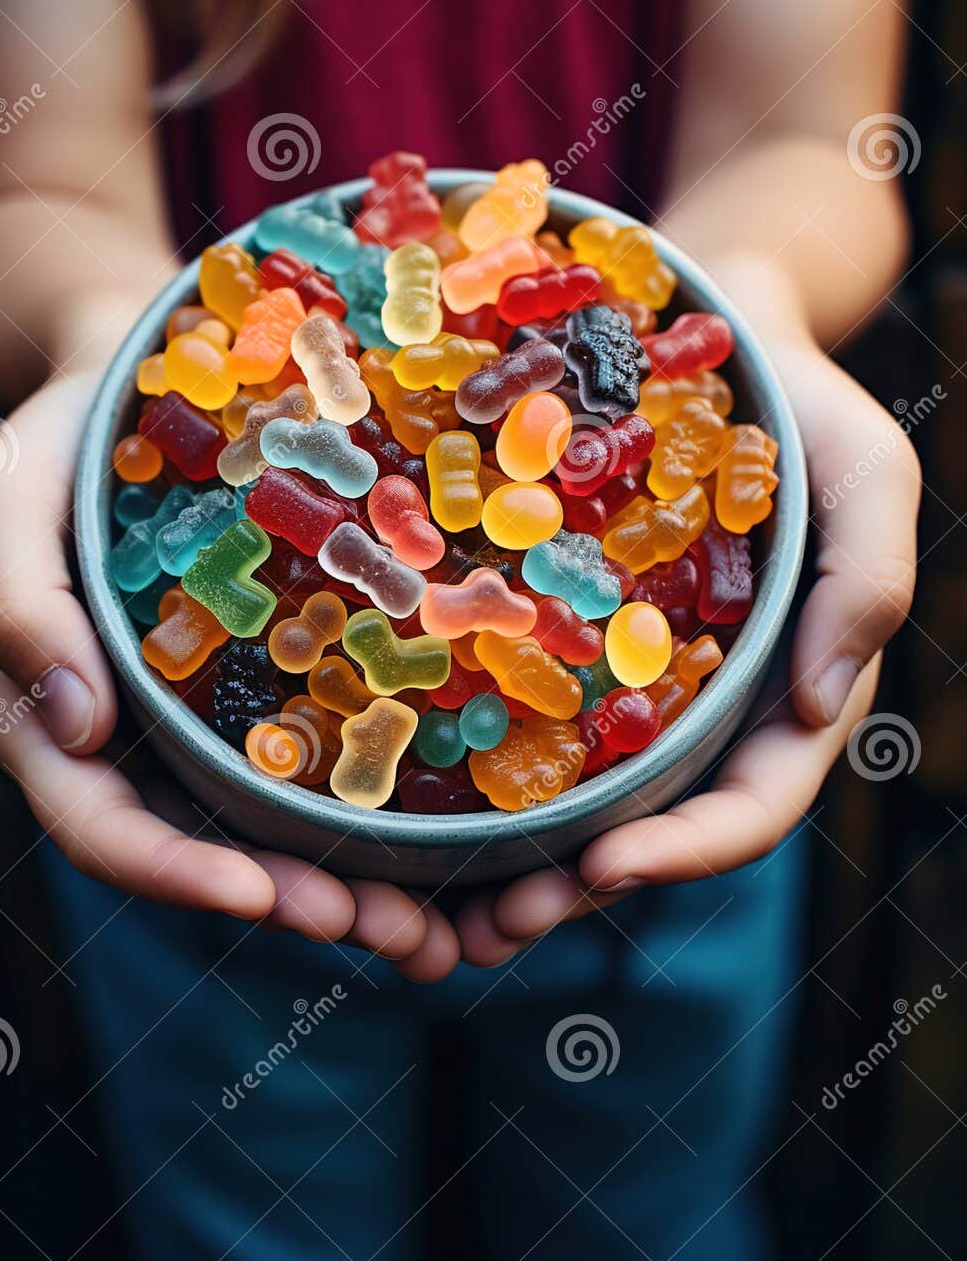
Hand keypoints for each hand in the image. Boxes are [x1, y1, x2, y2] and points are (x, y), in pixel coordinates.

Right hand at [0, 373, 461, 980]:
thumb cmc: (63, 437)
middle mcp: (133, 741)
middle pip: (205, 852)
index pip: (104, 826)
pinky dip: (380, 808)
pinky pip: (323, 758)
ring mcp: (205, 720)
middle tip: (388, 933)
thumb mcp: (5, 498)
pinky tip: (461, 828)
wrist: (143, 377)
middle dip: (294, 903)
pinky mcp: (274, 686)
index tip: (263, 896)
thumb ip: (17, 606)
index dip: (178, 874)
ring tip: (440, 921)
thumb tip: (75, 728)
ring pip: (274, 827)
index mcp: (52, 720)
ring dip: (351, 886)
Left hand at [454, 343, 918, 958]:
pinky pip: (511, 707)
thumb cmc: (801, 404)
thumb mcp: (869, 471)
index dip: (685, 852)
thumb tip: (822, 710)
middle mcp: (699, 708)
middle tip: (491, 926)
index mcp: (782, 694)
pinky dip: (465, 758)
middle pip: (648, 824)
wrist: (704, 333)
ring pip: (572, 792)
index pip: (750, 804)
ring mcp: (623, 680)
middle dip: (575, 885)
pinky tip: (392, 783)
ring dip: (507, 857)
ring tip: (430, 900)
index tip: (603, 869)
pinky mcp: (555, 636)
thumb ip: (867, 581)